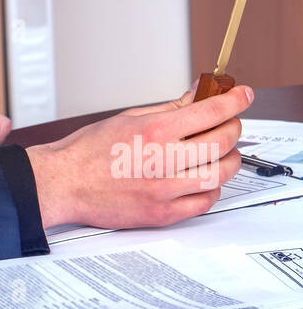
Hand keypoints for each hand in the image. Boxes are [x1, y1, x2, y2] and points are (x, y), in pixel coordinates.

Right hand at [26, 82, 252, 230]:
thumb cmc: (89, 151)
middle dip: (235, 127)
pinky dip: (213, 189)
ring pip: (221, 174)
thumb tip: (197, 95)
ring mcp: (164, 190)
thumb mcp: (129, 117)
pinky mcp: (162, 214)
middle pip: (223, 141)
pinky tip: (205, 178)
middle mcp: (162, 160)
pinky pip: (205, 202)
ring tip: (223, 152)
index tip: (243, 95)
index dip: (235, 100)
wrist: (64, 183)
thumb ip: (170, 108)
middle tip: (231, 122)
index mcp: (154, 130)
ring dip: (230, 159)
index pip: (211, 111)